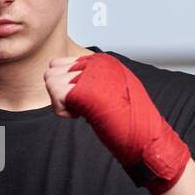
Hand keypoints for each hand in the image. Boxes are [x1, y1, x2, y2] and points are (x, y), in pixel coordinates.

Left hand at [44, 52, 190, 193]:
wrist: (143, 133)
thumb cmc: (131, 118)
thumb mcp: (112, 90)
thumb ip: (92, 82)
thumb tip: (68, 85)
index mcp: (102, 61)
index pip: (61, 62)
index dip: (64, 82)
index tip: (79, 97)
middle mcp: (94, 64)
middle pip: (52, 70)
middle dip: (58, 90)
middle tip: (77, 105)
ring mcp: (88, 76)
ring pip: (50, 80)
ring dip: (60, 100)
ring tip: (79, 110)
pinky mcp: (82, 91)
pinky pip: (55, 96)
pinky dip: (62, 111)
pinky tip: (78, 116)